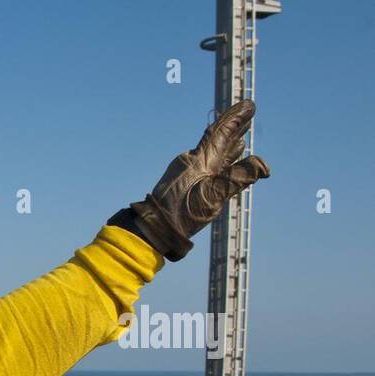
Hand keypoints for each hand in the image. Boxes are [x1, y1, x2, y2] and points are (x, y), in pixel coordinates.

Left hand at [130, 99, 270, 260]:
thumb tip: (264, 165)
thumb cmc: (181, 213)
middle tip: (247, 113)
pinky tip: (223, 163)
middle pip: (217, 139)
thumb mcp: (213, 196)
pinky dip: (218, 160)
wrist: (152, 227)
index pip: (221, 133)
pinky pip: (206, 165)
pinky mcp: (183, 182)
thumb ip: (238, 179)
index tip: (249, 105)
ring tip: (241, 137)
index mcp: (200, 160)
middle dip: (233, 127)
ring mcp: (186, 171)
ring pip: (212, 153)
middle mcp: (193, 161)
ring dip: (227, 144)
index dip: (236, 119)